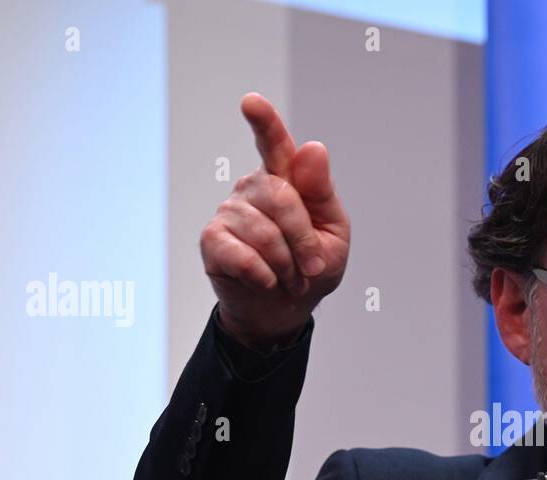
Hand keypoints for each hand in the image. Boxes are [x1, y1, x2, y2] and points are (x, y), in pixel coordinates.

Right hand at [200, 93, 350, 348]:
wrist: (284, 310)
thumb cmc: (311, 267)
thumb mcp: (334, 232)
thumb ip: (322, 192)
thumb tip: (313, 148)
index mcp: (285, 180)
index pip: (275, 145)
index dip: (265, 123)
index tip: (251, 102)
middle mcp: (253, 188)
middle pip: (281, 197)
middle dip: (304, 239)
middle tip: (312, 267)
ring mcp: (229, 212)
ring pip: (264, 233)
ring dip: (287, 265)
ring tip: (288, 277)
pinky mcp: (212, 240)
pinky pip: (243, 256)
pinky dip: (264, 276)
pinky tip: (266, 281)